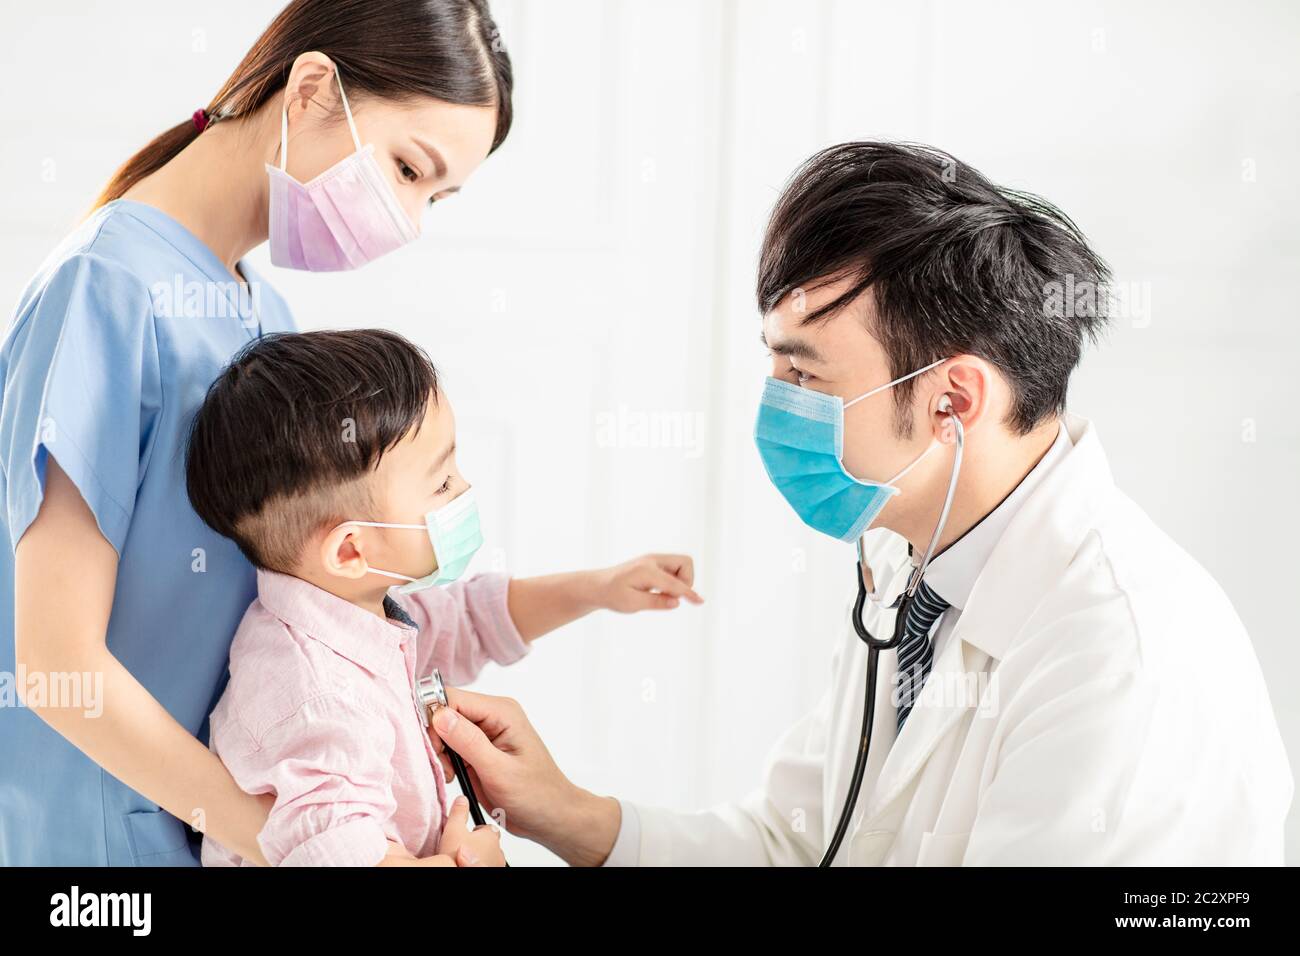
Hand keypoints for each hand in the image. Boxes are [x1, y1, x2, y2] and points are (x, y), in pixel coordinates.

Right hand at [428, 688, 621, 865]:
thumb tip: (439, 715)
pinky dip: (446, 760)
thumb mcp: (499, 771)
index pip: (453, 698)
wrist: (549, 815)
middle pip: (445, 712)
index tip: (435, 750)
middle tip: (445, 767)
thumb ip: (469, 741)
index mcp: (501, 711)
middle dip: (437, 739)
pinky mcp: (479, 747)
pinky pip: (451, 744)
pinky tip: (455, 776)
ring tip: (452, 775)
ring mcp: (485, 731)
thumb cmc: (535, 794)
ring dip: (441, 753)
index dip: (435, 720)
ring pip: (444, 730)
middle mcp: (492, 715)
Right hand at [437, 796, 504, 866]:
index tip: (468, 833)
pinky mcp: (492, 872)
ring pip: (490, 856)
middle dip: (480, 843)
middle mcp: (498, 850)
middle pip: (490, 842)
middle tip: (464, 846)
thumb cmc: (458, 856)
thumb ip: (459, 813)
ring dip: (480, 855)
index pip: (488, 828)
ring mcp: (497, 864)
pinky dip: (481, 864)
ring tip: (465, 858)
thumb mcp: (454, 829)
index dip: (477, 830)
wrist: (459, 872)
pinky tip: (468, 865)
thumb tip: (462, 799)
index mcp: (491, 835)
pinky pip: (488, 866)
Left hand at [593, 553, 702, 611]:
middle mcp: (652, 560)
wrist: (597, 585)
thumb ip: (655, 602)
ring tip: (663, 594)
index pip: (675, 583)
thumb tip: (677, 602)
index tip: (700, 602)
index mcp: (647, 570)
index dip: (689, 594)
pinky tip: (660, 590)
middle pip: (685, 562)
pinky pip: (673, 568)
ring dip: (680, 580)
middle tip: (672, 597)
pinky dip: (673, 580)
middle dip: (687, 581)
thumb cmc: (612, 595)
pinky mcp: (654, 563)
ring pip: (681, 564)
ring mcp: (653, 560)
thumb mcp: (631, 604)